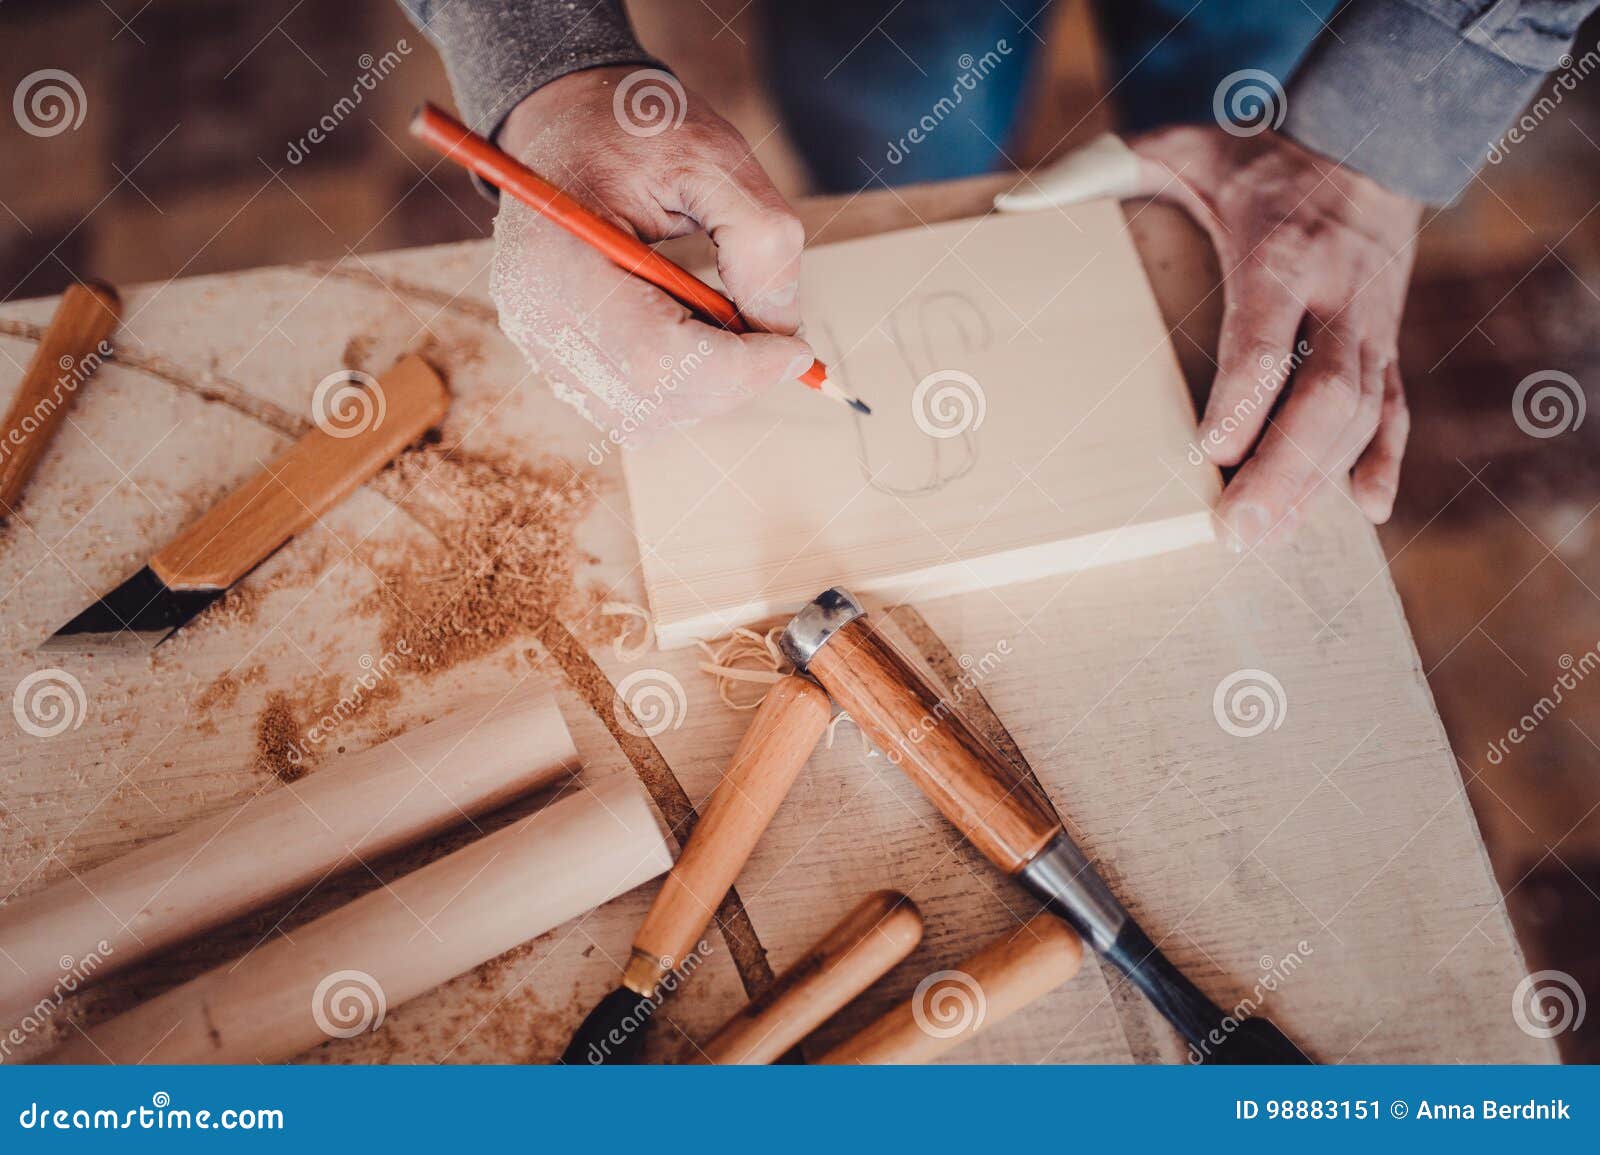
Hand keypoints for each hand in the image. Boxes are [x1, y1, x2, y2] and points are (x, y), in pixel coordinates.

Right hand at [492, 67, 812, 442]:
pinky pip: (630, 409)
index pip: (656, 354)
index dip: (737, 367)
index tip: (796, 349)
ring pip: (645, 417)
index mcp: (561, 255)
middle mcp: (536, 315)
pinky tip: (696, 334)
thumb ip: (760, 236)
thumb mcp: (714, 154)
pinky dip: (681, 388)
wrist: (561, 127)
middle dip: (732, 378)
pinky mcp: (552, 361)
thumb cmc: (631, 129)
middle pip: (652, 396)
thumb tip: (782, 329)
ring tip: (729, 324)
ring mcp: (538, 345)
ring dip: (708, 387)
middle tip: (776, 337)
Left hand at [1109, 128, 1420, 547]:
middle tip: (1239, 527)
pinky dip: (1386, 458)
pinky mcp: (1387, 342)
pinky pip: (1395, 406)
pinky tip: (1367, 508)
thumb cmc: (1258, 160)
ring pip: (1360, 412)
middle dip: (1285, 465)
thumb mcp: (1184, 147)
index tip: (1212, 451)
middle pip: (1325, 391)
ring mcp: (1371, 323)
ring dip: (1318, 478)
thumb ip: (1105, 167)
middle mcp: (1337, 294)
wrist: (1375, 139)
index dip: (1247, 397)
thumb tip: (1015, 200)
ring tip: (1269, 535)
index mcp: (1282, 251)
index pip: (1266, 335)